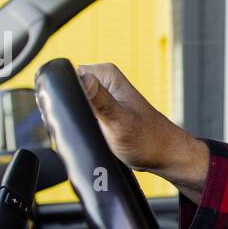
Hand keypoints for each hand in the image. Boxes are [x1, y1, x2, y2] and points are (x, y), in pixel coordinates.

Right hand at [75, 62, 209, 199]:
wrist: (162, 155)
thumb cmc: (147, 140)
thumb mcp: (119, 121)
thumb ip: (100, 100)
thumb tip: (83, 78)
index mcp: (105, 73)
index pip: (66, 76)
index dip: (65, 98)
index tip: (82, 116)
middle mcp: (102, 80)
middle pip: (66, 91)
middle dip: (71, 111)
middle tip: (93, 128)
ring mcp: (101, 94)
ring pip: (72, 104)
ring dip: (77, 120)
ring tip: (98, 132)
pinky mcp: (100, 109)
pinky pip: (80, 113)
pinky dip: (83, 125)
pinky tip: (96, 134)